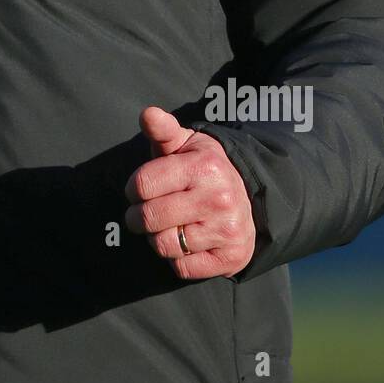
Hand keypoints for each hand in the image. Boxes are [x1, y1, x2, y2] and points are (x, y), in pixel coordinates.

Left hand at [124, 105, 256, 278]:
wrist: (251, 200)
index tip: (139, 190)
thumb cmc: (202, 170)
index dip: (132, 189)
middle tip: (142, 214)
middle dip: (137, 218)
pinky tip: (188, 243)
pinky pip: (182, 268)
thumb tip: (147, 114)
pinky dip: (178, 259)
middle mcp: (218, 198)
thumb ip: (162, 130)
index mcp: (204, 167)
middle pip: (149, 218)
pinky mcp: (231, 258)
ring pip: (163, 245)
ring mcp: (227, 230)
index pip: (142, 185)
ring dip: (157, 238)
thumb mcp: (185, 145)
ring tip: (167, 226)